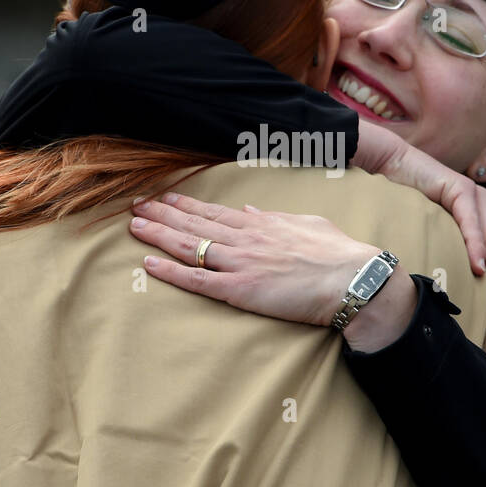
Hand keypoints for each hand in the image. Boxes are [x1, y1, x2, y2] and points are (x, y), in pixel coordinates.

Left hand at [130, 192, 385, 325]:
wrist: (352, 279)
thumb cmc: (338, 254)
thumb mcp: (307, 224)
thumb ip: (276, 218)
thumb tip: (253, 211)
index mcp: (262, 223)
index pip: (215, 212)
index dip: (186, 204)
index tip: (165, 197)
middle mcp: (245, 239)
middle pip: (194, 223)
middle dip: (162, 212)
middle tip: (136, 204)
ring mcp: (241, 262)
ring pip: (189, 245)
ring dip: (158, 234)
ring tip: (133, 225)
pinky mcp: (241, 289)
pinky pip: (197, 280)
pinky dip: (170, 272)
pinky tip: (148, 264)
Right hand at [352, 121, 485, 321]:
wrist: (390, 168)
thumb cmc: (405, 205)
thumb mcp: (433, 236)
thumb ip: (448, 254)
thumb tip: (451, 291)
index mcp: (483, 223)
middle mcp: (485, 210)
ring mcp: (476, 198)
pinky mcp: (462, 189)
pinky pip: (472, 222)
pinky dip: (476, 246)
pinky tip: (478, 268)